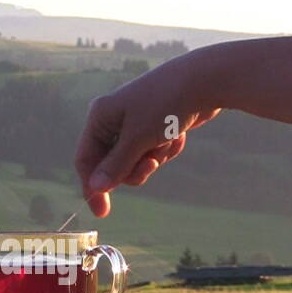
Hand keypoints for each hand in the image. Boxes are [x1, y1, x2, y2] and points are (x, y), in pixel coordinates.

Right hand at [74, 57, 220, 216]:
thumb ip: (116, 166)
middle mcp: (114, 120)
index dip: (92, 187)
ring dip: (154, 159)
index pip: (86, 160)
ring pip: (135, 162)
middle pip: (112, 165)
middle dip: (134, 169)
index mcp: (100, 117)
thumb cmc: (165, 104)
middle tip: (152, 164)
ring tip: (168, 142)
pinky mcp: (156, 127)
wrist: (206, 80)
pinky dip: (166, 150)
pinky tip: (180, 135)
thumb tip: (94, 188)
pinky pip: (154, 153)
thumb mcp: (138, 139)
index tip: (102, 212)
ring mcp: (136, 123)